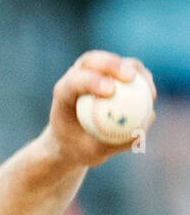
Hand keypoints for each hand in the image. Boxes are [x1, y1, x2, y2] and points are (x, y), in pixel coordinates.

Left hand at [42, 50, 156, 167]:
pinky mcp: (113, 75)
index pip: (74, 81)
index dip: (91, 81)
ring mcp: (95, 73)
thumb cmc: (78, 148)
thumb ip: (111, 145)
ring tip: (147, 90)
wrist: (74, 141)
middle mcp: (77, 77)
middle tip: (130, 78)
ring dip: (133, 71)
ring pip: (115, 62)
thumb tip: (138, 134)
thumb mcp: (89, 154)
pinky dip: (142, 80)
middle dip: (111, 65)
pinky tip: (151, 96)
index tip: (109, 91)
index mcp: (63, 93)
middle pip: (92, 60)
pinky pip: (131, 72)